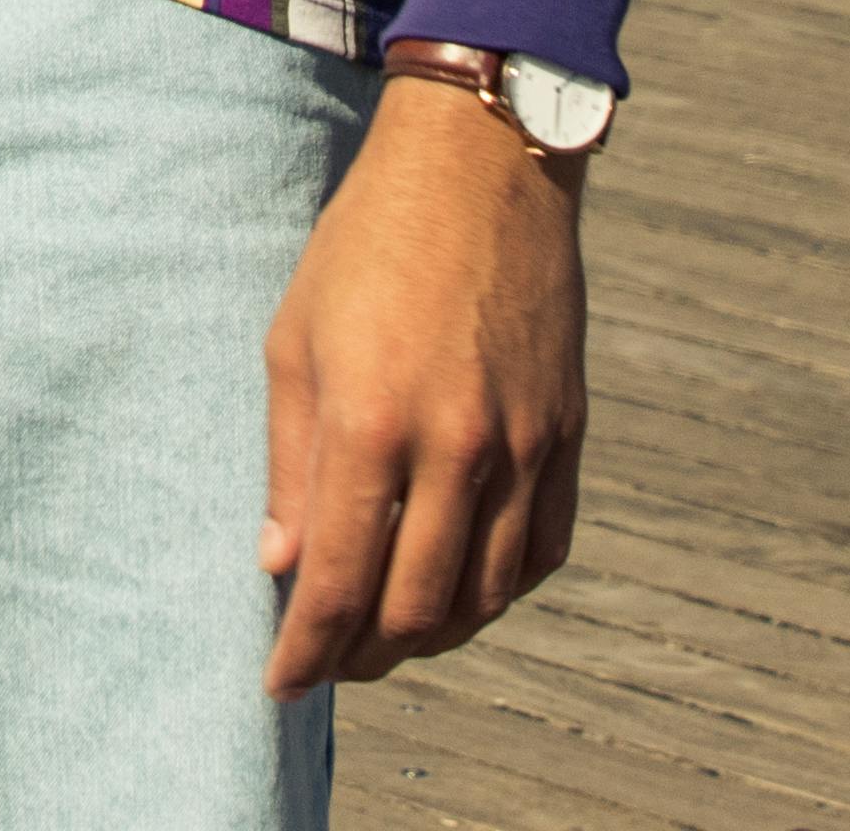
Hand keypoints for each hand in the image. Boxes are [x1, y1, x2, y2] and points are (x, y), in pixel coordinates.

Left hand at [260, 79, 589, 692]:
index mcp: (372, 422)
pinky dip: (500, 589)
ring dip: (432, 634)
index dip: (306, 651)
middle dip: (364, 655)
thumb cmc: (368, 242)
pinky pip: (543, 551)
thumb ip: (289, 464)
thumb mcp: (296, 339)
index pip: (337, 583)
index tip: (280, 685)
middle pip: (415, 609)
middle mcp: (457, 446)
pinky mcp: (568, 433)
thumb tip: (282, 566)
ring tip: (388, 632)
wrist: (482, 165)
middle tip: (331, 660)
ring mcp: (525, 445)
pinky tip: (462, 585)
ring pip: (486, 596)